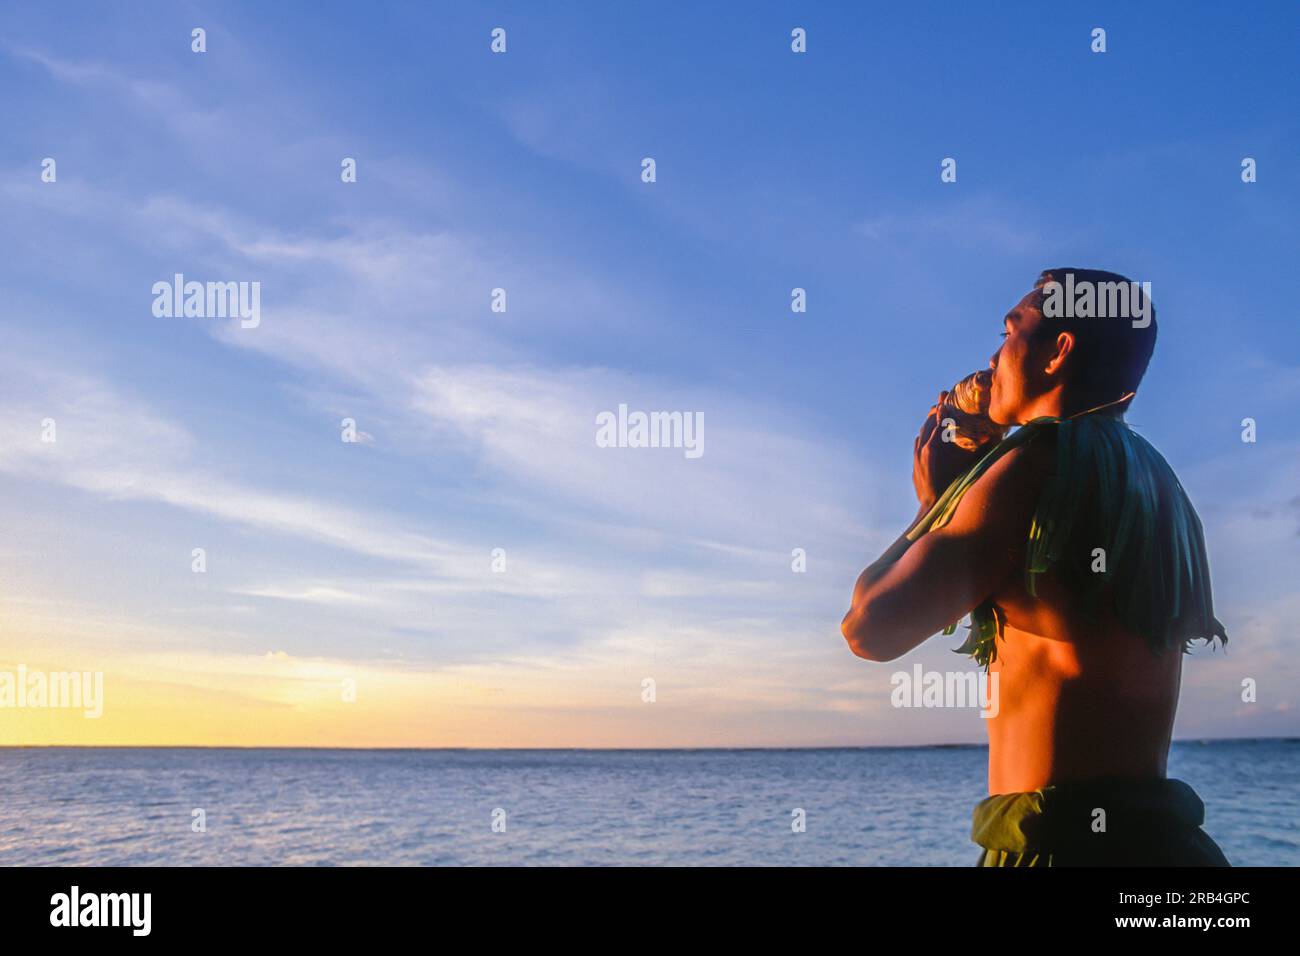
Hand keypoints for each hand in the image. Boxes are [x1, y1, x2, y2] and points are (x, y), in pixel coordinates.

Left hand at [912, 390, 981, 512]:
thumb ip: (980, 449)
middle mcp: (922, 448)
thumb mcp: (968, 466)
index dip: (942, 406)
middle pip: (928, 423)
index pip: (938, 420)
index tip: (945, 395)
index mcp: (934, 447)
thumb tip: (991, 435)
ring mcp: (916, 456)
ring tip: (935, 412)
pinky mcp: (915, 463)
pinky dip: (924, 435)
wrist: (931, 507)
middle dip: (935, 410)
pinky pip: (918, 443)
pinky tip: (927, 434)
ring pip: (922, 433)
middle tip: (941, 398)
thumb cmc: (953, 486)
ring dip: (929, 422)